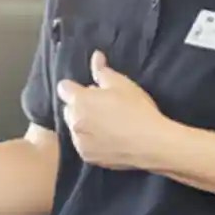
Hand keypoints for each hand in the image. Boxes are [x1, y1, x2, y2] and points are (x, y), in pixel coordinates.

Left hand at [56, 51, 174, 170]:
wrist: (151, 143)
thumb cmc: (137, 109)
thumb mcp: (121, 84)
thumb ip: (102, 71)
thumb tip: (95, 57)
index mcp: (80, 100)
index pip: (63, 88)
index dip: (74, 87)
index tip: (89, 91)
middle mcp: (74, 121)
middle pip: (68, 108)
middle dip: (79, 106)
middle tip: (102, 107)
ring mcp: (79, 141)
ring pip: (74, 127)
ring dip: (83, 123)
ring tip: (106, 124)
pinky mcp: (87, 157)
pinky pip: (82, 143)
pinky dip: (89, 140)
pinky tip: (107, 138)